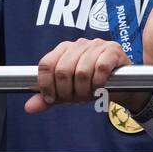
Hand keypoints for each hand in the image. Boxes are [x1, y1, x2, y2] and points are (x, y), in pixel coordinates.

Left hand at [25, 38, 146, 113]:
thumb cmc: (92, 85)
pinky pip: (100, 69)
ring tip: (88, 95)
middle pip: (62, 70)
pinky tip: (100, 88)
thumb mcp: (68, 92)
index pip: (46, 64)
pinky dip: (98, 84)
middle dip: (66, 92)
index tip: (52, 98)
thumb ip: (48, 98)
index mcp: (64, 49)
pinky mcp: (113, 50)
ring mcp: (97, 45)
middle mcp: (79, 43)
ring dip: (83, 90)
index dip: (46, 85)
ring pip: (81, 71)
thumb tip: (29, 108)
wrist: (123, 86)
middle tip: (74, 100)